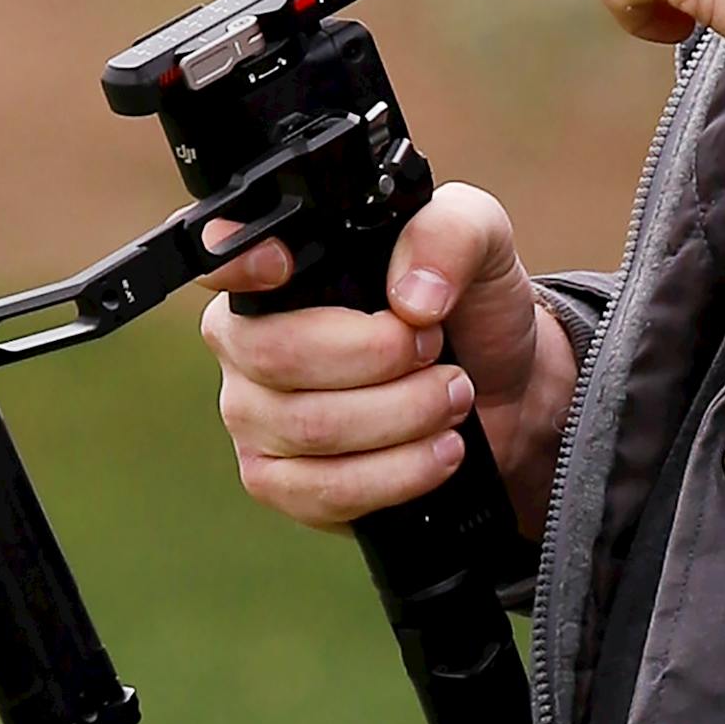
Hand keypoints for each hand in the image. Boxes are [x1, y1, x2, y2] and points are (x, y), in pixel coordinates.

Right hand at [201, 179, 577, 544]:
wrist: (504, 392)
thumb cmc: (470, 309)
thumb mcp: (480, 239)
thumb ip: (448, 234)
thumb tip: (410, 297)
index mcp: (273, 273)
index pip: (220, 266)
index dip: (237, 266)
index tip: (280, 265)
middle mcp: (246, 343)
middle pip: (277, 354)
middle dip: (376, 355)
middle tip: (435, 348)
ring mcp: (255, 418)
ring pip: (309, 427)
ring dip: (403, 413)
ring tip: (452, 396)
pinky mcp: (283, 483)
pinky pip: (323, 489)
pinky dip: (398, 472)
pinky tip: (440, 448)